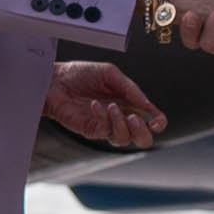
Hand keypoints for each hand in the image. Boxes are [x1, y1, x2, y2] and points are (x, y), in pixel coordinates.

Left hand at [42, 59, 168, 147]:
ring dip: (121, 123)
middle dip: (143, 132)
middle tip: (135, 119)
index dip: (159, 123)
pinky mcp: (91, 130)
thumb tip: (147, 105)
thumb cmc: (81, 74)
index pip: (152, 119)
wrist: (55, 79)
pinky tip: (95, 105)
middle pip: (142, 139)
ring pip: (124, 139)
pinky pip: (104, 131)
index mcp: (130, 103)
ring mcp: (106, 126)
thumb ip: (130, 88)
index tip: (157, 120)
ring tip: (111, 106)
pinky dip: (103, 118)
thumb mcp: (110, 73)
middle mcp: (121, 117)